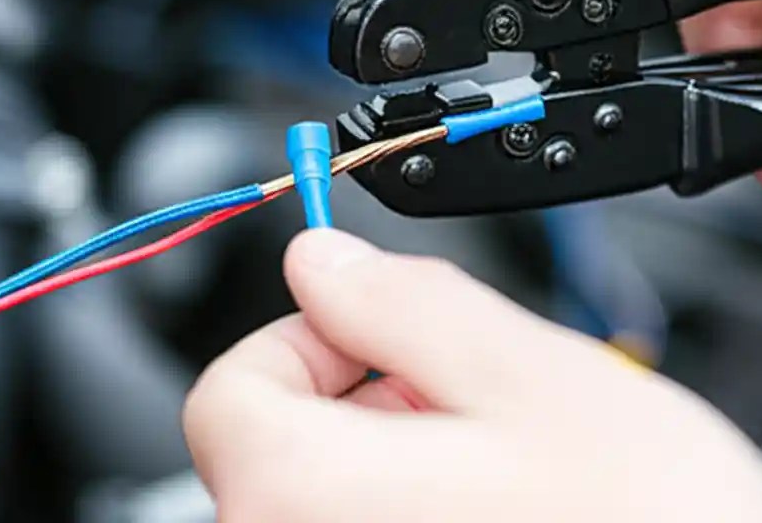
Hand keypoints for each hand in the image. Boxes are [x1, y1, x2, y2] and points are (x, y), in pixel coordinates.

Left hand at [183, 229, 761, 521]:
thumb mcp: (532, 377)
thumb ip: (405, 305)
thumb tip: (325, 263)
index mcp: (301, 497)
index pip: (229, 391)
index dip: (306, 338)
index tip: (383, 337)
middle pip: (280, 450)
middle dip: (369, 398)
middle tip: (473, 401)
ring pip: (332, 501)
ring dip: (404, 458)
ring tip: (507, 467)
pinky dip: (418, 513)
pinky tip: (506, 513)